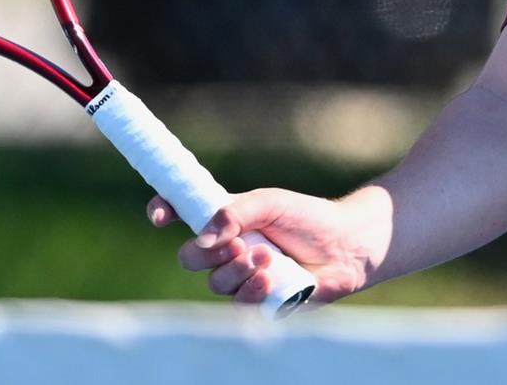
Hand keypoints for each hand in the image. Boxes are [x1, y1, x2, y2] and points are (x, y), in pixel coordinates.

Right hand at [147, 187, 386, 307]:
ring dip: (236, 271)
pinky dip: (251, 291)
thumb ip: (236, 212)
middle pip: (190, 258)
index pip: (182, 215)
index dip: (164, 212)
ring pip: (214, 283)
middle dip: (208, 253)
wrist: (348, 245)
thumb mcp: (270, 202)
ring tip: (266, 257)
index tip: (159, 215)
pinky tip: (271, 278)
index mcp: (225, 220)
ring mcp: (243, 277)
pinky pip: (238, 305)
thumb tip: (206, 235)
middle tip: (239, 243)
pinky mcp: (260, 301)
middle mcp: (229, 250)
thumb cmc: (309, 218)